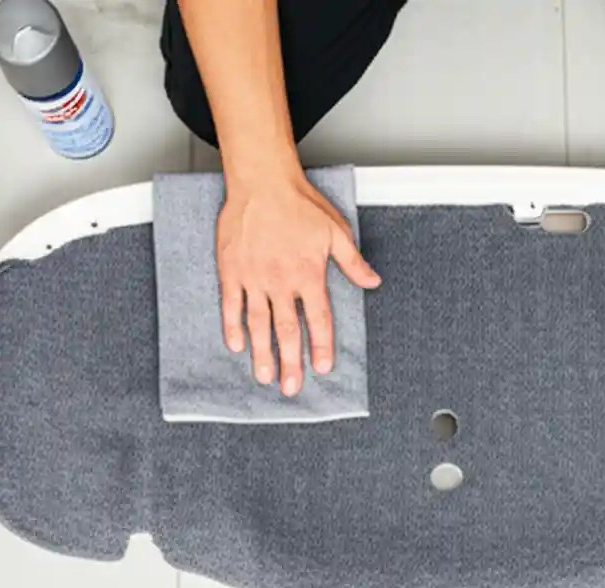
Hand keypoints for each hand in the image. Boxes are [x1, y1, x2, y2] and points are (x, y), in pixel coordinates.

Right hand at [216, 173, 380, 395]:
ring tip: (264, 376)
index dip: (322, 346)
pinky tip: (235, 345)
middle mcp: (281, 280)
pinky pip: (231, 304)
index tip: (323, 368)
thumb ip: (353, 262)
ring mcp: (254, 277)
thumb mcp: (336, 232)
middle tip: (291, 388)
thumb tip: (373, 282)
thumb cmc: (299, 204)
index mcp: (308, 274)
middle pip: (287, 330)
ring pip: (258, 324)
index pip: (318, 319)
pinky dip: (231, 326)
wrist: (263, 182)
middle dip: (290, 362)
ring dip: (261, 352)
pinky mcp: (232, 270)